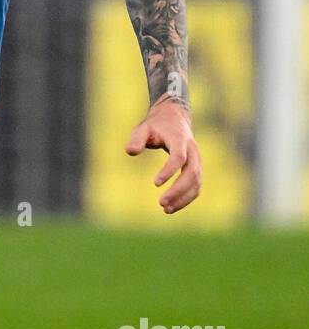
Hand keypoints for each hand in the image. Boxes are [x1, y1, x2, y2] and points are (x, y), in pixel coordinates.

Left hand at [125, 98, 201, 213]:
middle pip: (192, 172)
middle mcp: (192, 150)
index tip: (155, 183)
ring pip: (197, 182)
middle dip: (178, 190)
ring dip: (184, 198)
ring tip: (166, 210)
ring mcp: (197, 160)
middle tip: (161, 203)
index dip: (169, 171)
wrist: (174, 118)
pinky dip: (187, 198)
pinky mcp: (197, 168)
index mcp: (180, 139)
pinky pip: (197, 186)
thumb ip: (136, 139)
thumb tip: (130, 152)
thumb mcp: (143, 128)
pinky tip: (172, 207)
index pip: (179, 157)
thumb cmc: (156, 125)